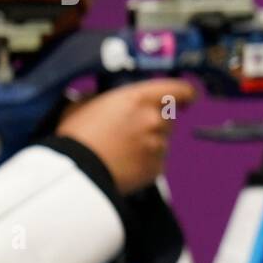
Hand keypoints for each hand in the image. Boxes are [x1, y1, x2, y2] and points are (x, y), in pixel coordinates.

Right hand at [57, 78, 196, 193]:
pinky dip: (145, 162)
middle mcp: (155, 120)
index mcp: (140, 98)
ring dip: (148, 142)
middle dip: (154, 121)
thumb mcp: (83, 104)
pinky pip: (156, 161)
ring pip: (162, 140)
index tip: (187, 98)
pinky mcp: (157, 169)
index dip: (186, 93)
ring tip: (121, 150)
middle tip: (130, 130)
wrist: (76, 173)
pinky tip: (124, 164)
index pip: (180, 90)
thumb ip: (104, 98)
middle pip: (167, 117)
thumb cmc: (76, 136)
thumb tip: (107, 99)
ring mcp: (158, 145)